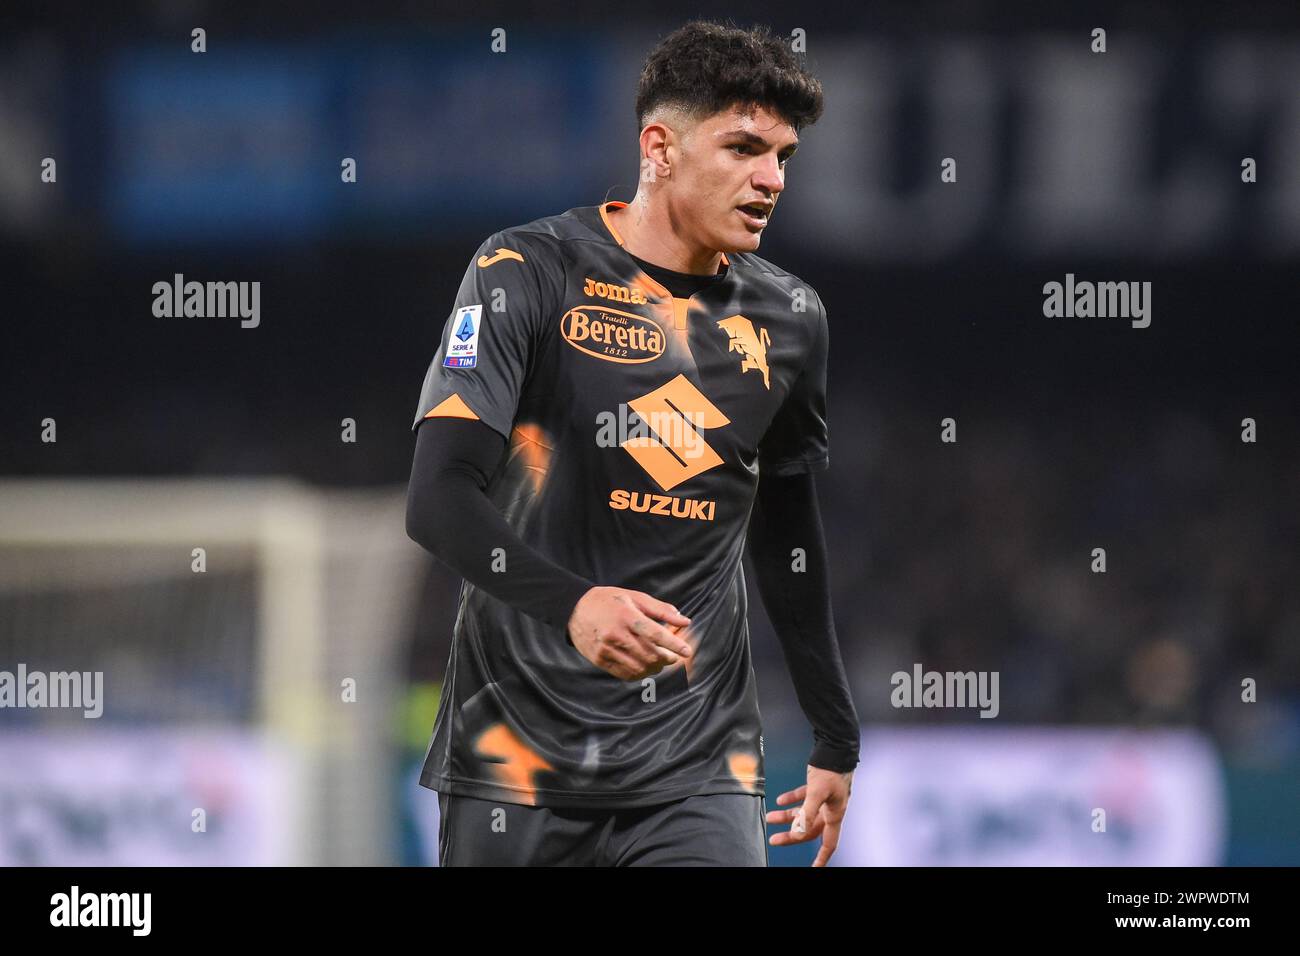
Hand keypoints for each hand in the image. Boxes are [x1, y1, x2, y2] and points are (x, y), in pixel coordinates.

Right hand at [566, 586, 693, 680]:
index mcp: (626, 615)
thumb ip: (660, 609)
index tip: (687, 651)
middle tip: (673, 657)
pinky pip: (625, 674)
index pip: (655, 633)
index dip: (673, 644)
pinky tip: (644, 667)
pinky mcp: (600, 660)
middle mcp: (616, 634)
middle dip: (666, 658)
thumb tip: (684, 621)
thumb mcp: (634, 597)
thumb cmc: (608, 601)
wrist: (574, 609)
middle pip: (649, 654)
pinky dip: (640, 673)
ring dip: (654, 668)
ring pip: (639, 667)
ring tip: (660, 663)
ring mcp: (606, 649)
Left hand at [766, 765, 852, 866]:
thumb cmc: (831, 770)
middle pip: (809, 829)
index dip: (821, 857)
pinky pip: (802, 798)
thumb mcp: (818, 792)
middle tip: (774, 840)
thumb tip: (799, 831)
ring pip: (803, 813)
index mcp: (834, 814)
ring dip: (786, 817)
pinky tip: (780, 801)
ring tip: (770, 817)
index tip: (814, 868)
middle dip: (792, 836)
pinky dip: (791, 800)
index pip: (828, 843)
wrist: (835, 748)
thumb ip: (807, 811)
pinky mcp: (817, 786)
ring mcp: (823, 798)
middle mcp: (829, 809)